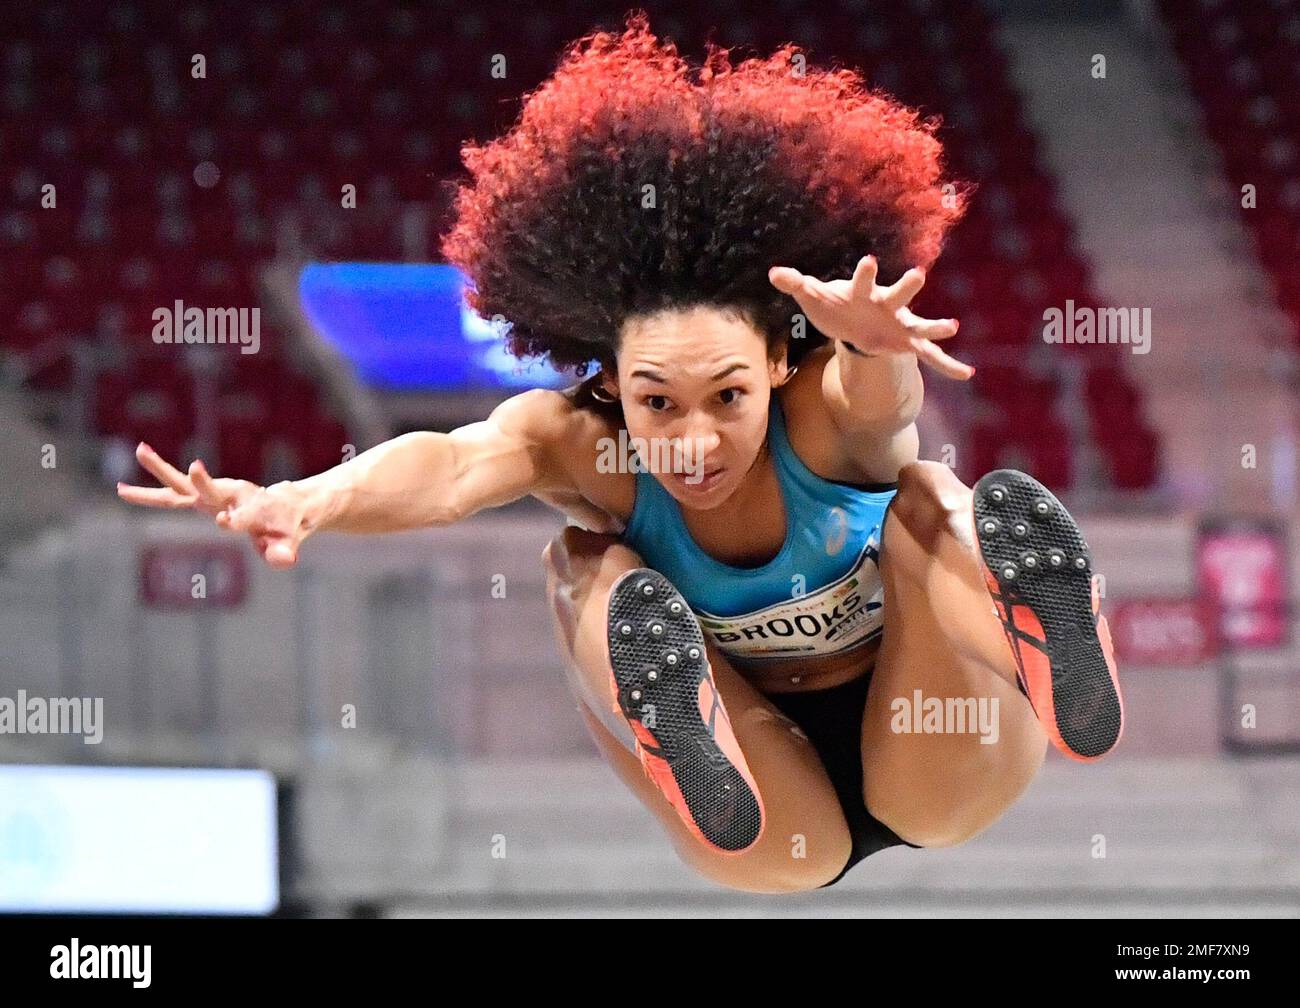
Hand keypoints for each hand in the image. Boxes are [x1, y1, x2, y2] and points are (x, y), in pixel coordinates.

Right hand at [116, 443, 311, 567]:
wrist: (286, 506)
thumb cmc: (285, 528)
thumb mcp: (287, 544)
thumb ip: (283, 553)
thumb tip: (286, 561)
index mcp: (252, 513)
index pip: (240, 518)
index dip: (234, 521)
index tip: (226, 521)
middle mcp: (231, 498)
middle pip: (211, 490)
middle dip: (202, 482)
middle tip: (196, 467)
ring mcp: (215, 495)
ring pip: (183, 485)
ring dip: (162, 469)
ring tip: (140, 450)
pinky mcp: (203, 495)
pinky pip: (173, 490)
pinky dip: (151, 487)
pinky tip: (121, 488)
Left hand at [768, 256, 971, 379]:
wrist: (855, 320)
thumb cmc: (836, 305)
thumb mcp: (815, 297)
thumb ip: (797, 284)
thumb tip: (774, 273)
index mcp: (863, 293)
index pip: (862, 281)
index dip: (864, 273)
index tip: (867, 261)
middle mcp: (887, 306)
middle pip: (897, 295)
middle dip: (906, 288)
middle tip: (917, 275)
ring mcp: (901, 325)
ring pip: (920, 326)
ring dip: (934, 327)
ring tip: (952, 327)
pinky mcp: (907, 344)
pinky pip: (931, 356)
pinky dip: (948, 365)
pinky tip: (966, 374)